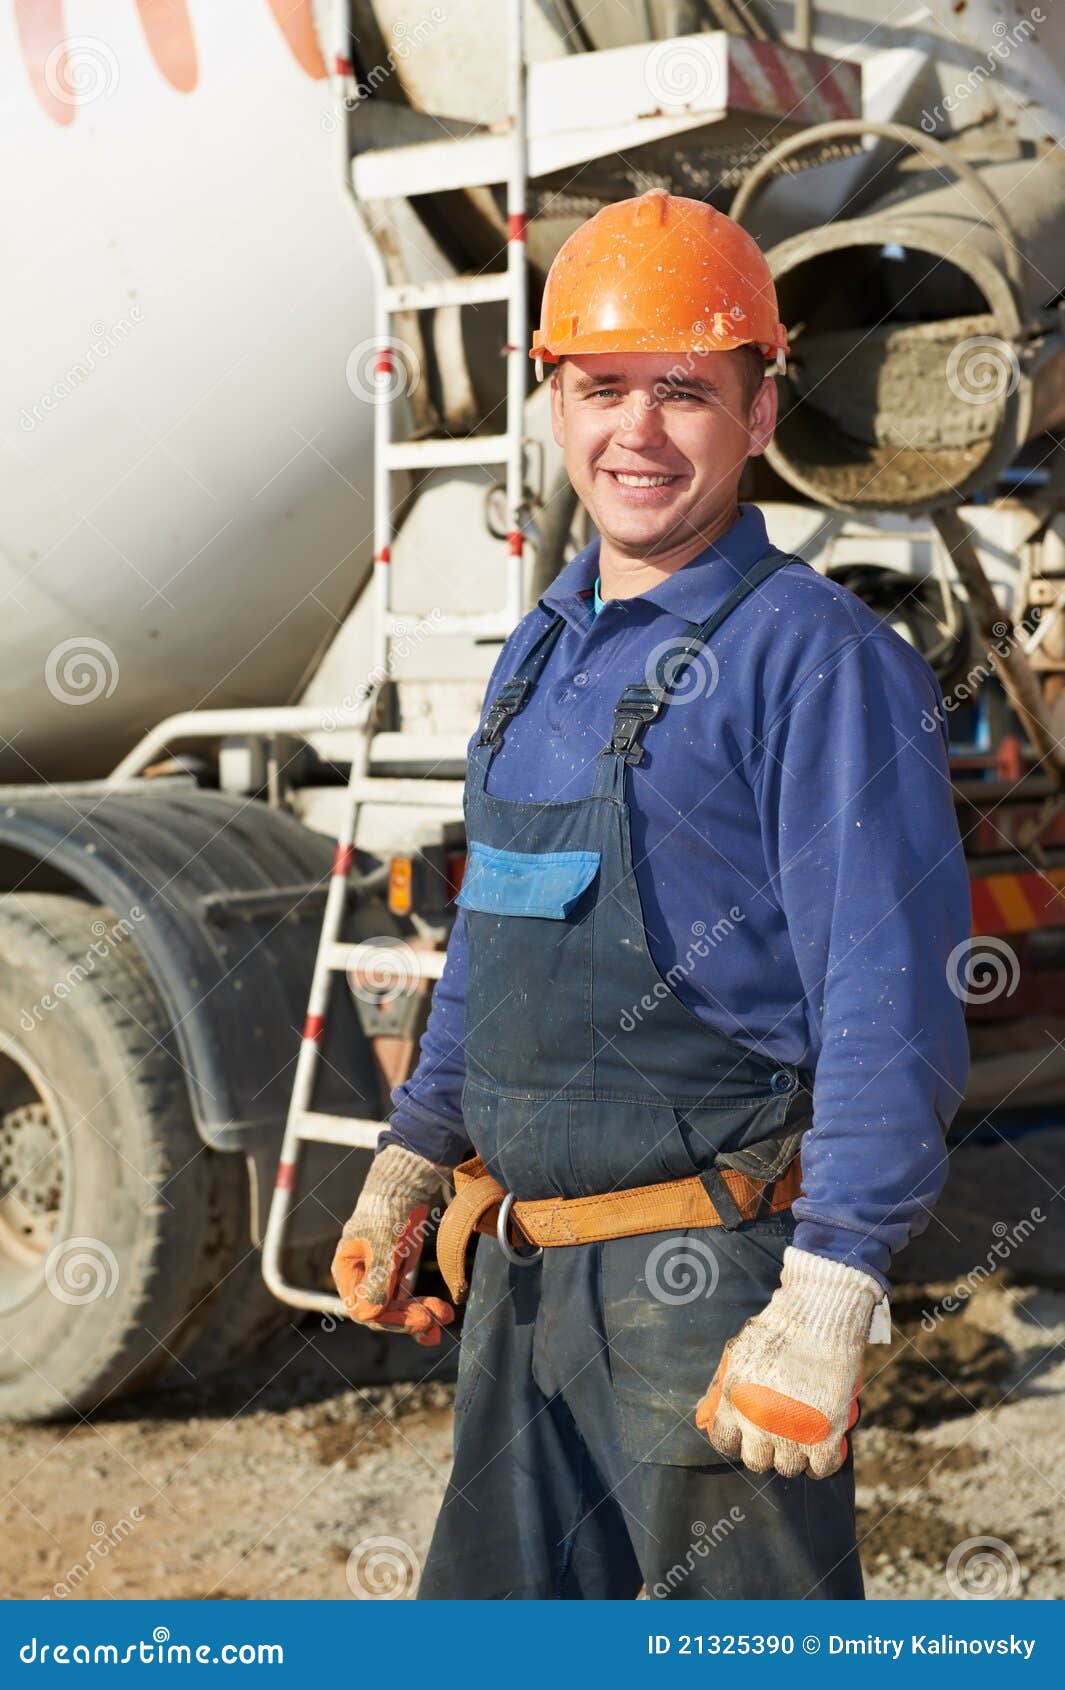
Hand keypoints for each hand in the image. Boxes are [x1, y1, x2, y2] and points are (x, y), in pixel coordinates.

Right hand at [331, 1144, 455, 1345]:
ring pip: (398, 1307)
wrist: (404, 1185)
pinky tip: (439, 1316)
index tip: (416, 1319)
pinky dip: (422, 1307)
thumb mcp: (382, 1241)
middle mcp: (362, 1277)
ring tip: (445, 1316)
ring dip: (420, 1314)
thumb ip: (376, 1278)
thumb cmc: (386, 1208)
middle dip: (409, 1316)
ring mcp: (381, 1276)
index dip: (388, 1317)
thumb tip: (368, 1314)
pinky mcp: (397, 1273)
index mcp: (347, 1270)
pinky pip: (408, 1298)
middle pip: (382, 1310)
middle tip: (435, 1319)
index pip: (362, 1307)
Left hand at [695, 1246, 880, 1477]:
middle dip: (766, 1451)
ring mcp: (792, 1431)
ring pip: (788, 1467)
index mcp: (735, 1399)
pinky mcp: (825, 1434)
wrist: (818, 1316)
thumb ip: (722, 1386)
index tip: (750, 1436)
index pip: (725, 1443)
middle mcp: (759, 1420)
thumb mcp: (737, 1354)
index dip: (738, 1441)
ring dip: (795, 1457)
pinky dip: (823, 1463)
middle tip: (779, 1435)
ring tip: (803, 1438)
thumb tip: (703, 1414)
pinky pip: (821, 1468)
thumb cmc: (778, 1330)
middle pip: (756, 1461)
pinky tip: (823, 1449)